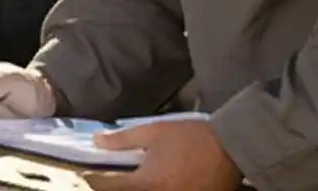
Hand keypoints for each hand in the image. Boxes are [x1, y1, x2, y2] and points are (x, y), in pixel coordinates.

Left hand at [83, 119, 242, 190]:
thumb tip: (96, 141)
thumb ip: (122, 139)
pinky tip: (153, 186)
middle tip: (109, 181)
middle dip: (113, 189)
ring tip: (133, 182)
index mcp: (146, 185)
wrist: (230, 148)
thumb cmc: (190, 137)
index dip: (93, 182)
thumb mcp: (153, 132)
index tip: (87, 176)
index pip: (108, 189)